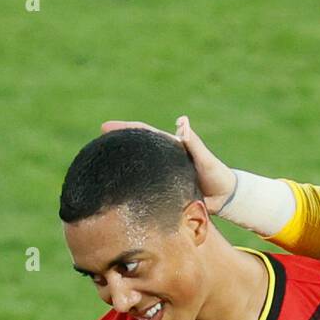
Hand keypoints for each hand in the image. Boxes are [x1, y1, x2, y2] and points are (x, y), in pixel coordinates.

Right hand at [101, 116, 237, 212]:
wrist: (224, 198)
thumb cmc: (216, 175)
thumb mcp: (204, 158)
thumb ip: (193, 143)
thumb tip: (182, 121)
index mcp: (170, 147)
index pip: (144, 134)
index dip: (125, 129)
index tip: (105, 127)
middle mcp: (163, 159)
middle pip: (136, 149)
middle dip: (116, 144)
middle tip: (95, 145)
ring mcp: (162, 175)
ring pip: (137, 168)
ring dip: (121, 166)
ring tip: (99, 166)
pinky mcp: (163, 191)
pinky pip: (143, 187)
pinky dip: (130, 186)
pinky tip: (116, 191)